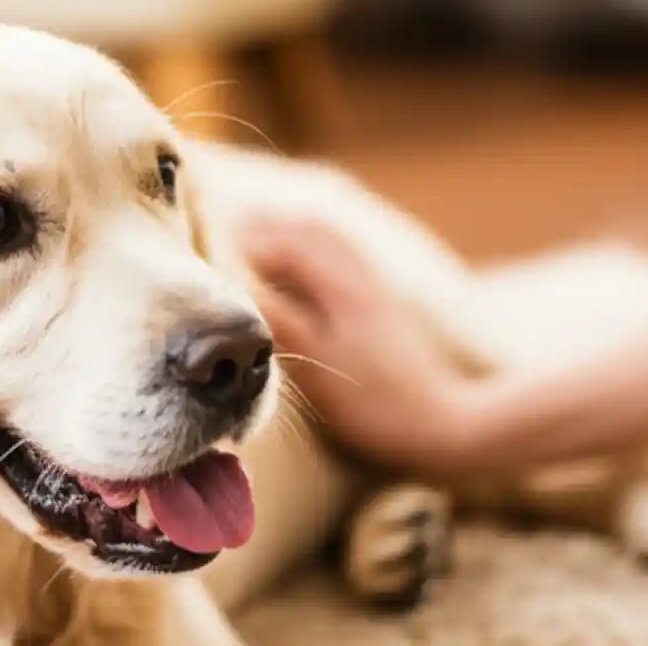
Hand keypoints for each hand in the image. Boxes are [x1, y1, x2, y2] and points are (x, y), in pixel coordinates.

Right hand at [243, 217, 475, 475]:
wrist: (443, 422)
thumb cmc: (375, 405)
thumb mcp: (319, 368)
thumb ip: (277, 321)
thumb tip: (232, 289)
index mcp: (340, 287)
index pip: (283, 241)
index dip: (241, 237)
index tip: (205, 237)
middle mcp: (358, 276)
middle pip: (304, 228)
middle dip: (261, 225)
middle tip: (220, 227)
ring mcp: (373, 286)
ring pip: (325, 237)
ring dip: (287, 230)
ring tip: (253, 236)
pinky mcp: (382, 301)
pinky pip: (341, 254)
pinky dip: (312, 246)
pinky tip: (300, 262)